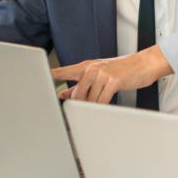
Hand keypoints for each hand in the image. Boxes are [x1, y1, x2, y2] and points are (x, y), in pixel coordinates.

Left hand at [51, 45, 172, 102]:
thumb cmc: (122, 70)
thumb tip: (64, 94)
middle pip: (75, 94)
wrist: (145, 63)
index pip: (60, 72)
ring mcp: (102, 74)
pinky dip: (101, 108)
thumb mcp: (99, 74)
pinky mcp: (113, 81)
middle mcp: (91, 69)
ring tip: (98, 107)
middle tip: (79, 114)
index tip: (32, 87)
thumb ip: (80, 84)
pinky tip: (103, 109)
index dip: (47, 79)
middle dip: (77, 106)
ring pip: (88, 99)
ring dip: (91, 108)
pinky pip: (101, 101)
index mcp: (85, 67)